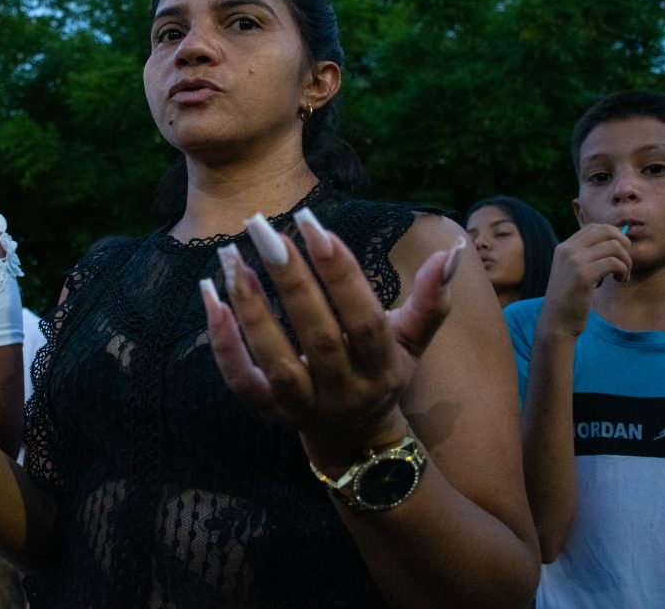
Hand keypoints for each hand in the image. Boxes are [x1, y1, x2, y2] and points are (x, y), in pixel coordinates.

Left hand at [202, 209, 460, 465]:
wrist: (354, 438)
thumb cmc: (379, 371)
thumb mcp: (411, 341)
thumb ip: (431, 300)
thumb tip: (452, 252)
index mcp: (383, 368)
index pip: (362, 319)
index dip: (341, 274)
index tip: (315, 227)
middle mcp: (344, 391)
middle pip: (317, 335)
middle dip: (290, 279)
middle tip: (264, 229)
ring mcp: (303, 406)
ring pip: (275, 360)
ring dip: (251, 308)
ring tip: (232, 257)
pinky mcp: (268, 413)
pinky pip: (240, 381)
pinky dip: (223, 343)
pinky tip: (211, 298)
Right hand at [540, 224, 630, 338]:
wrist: (556, 322)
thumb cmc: (569, 299)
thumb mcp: (571, 271)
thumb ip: (585, 255)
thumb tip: (615, 241)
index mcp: (563, 248)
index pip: (595, 227)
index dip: (613, 237)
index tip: (618, 254)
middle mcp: (566, 250)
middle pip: (606, 231)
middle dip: (623, 245)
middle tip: (624, 262)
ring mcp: (573, 261)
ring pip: (614, 246)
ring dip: (626, 261)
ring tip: (622, 276)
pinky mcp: (582, 275)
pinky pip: (614, 263)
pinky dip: (623, 271)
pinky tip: (619, 281)